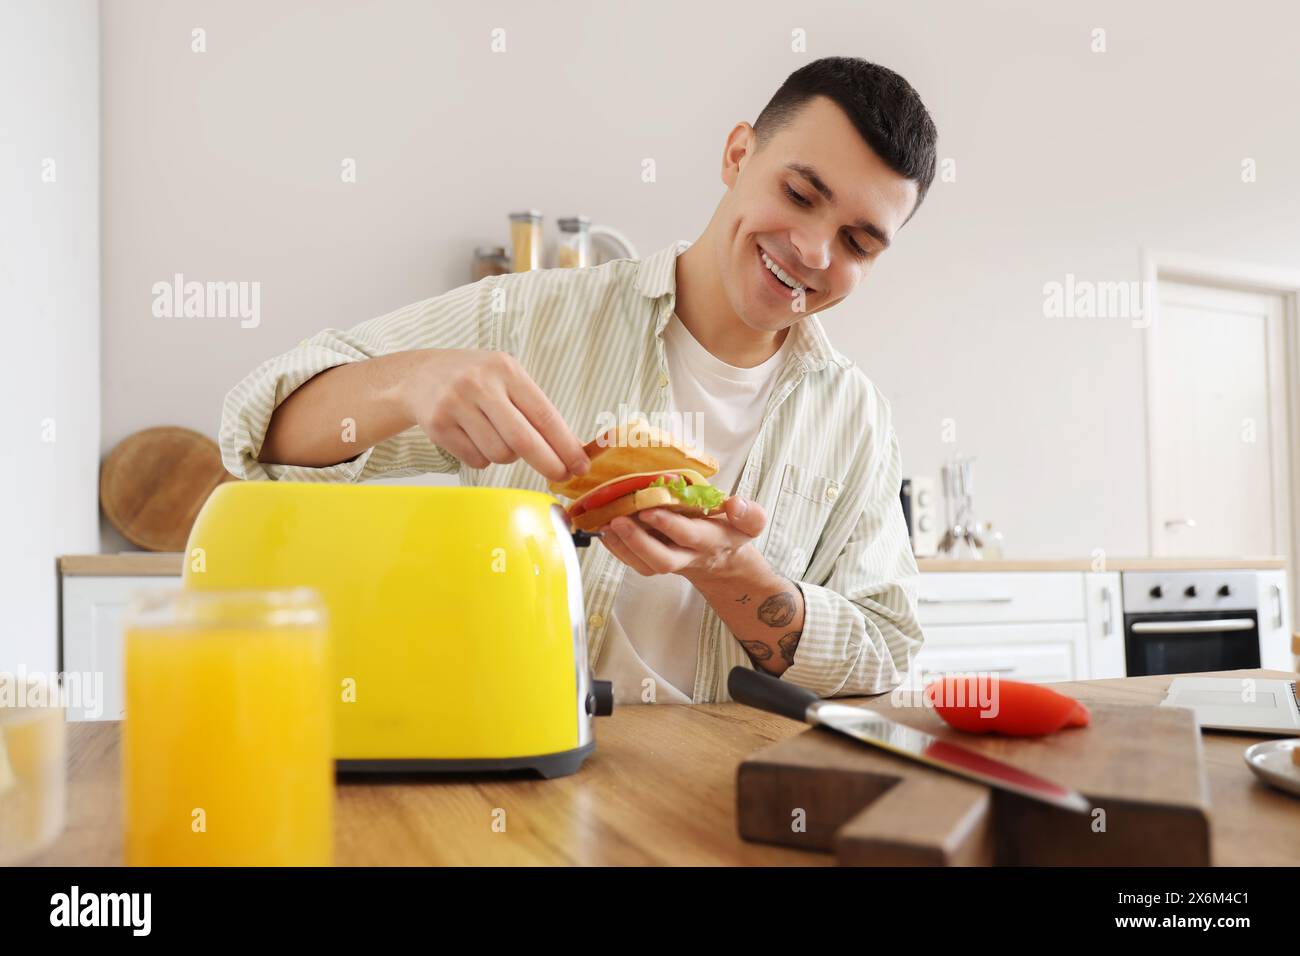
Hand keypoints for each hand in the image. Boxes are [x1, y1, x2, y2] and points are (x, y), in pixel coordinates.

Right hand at [400, 349, 588, 482]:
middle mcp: (480, 385)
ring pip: (500, 454)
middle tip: (561, 476)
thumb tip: (571, 448)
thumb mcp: (506, 378)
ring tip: (497, 436)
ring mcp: (456, 405)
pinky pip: (477, 460)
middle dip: (548, 463)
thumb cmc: (474, 379)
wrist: (419, 376)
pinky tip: (475, 437)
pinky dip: (484, 458)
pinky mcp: (438, 427)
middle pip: (524, 441)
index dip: (566, 445)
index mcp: (506, 370)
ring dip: (508, 456)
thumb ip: (536, 409)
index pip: (544, 415)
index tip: (580, 465)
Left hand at [599, 496, 767, 581]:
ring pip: (644, 565)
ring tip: (604, 525)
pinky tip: (604, 531)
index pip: (689, 536)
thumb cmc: (730, 531)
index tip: (649, 508)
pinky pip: (634, 563)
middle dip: (639, 542)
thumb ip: (750, 515)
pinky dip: (617, 548)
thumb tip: (736, 503)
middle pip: (662, 560)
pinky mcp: (654, 564)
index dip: (669, 524)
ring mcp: (670, 563)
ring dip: (622, 547)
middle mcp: (688, 557)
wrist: (720, 561)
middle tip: (617, 520)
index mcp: (710, 542)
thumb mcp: (750, 523)